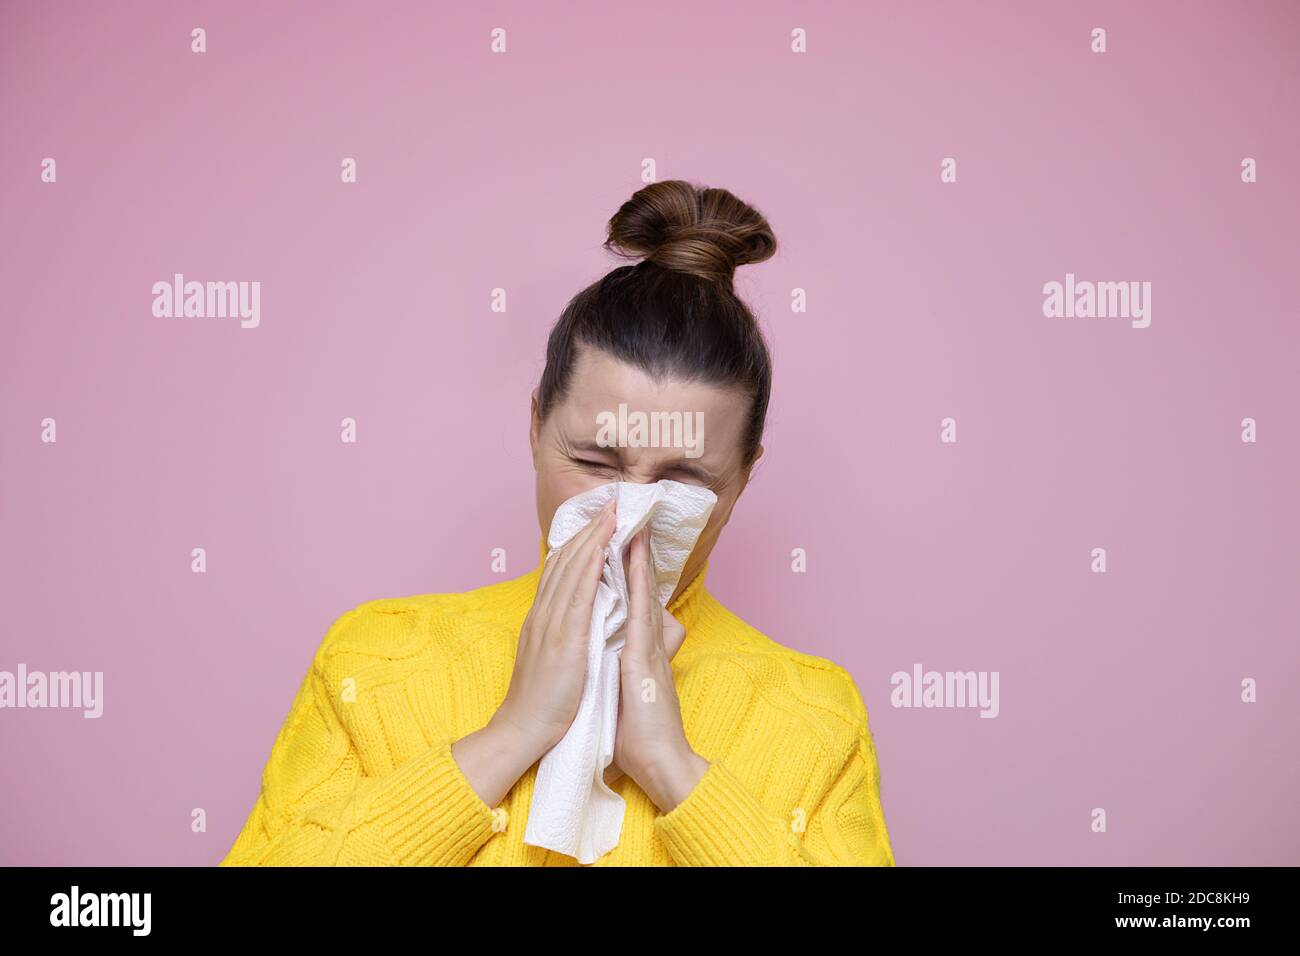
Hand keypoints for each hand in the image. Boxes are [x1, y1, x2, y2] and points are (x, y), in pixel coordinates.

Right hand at [493, 498, 615, 761]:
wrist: (522, 729)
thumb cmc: (542, 703)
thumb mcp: (550, 660)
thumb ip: (562, 636)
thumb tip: (578, 623)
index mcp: (542, 619)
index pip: (560, 570)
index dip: (579, 543)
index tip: (598, 522)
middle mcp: (544, 614)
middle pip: (566, 561)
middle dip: (589, 531)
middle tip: (609, 506)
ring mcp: (551, 624)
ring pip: (572, 570)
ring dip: (592, 539)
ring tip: (611, 516)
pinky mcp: (563, 638)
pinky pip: (578, 594)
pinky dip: (589, 566)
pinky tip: (602, 549)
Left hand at [606, 527, 708, 811]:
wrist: (661, 764)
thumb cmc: (642, 741)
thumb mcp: (628, 701)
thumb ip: (625, 682)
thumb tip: (615, 677)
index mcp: (639, 655)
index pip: (632, 609)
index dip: (626, 578)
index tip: (621, 550)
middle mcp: (646, 646)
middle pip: (639, 593)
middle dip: (633, 558)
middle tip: (630, 523)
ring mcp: (648, 649)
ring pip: (641, 594)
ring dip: (637, 558)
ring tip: (633, 526)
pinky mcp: (643, 657)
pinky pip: (639, 610)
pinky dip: (636, 582)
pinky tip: (632, 559)